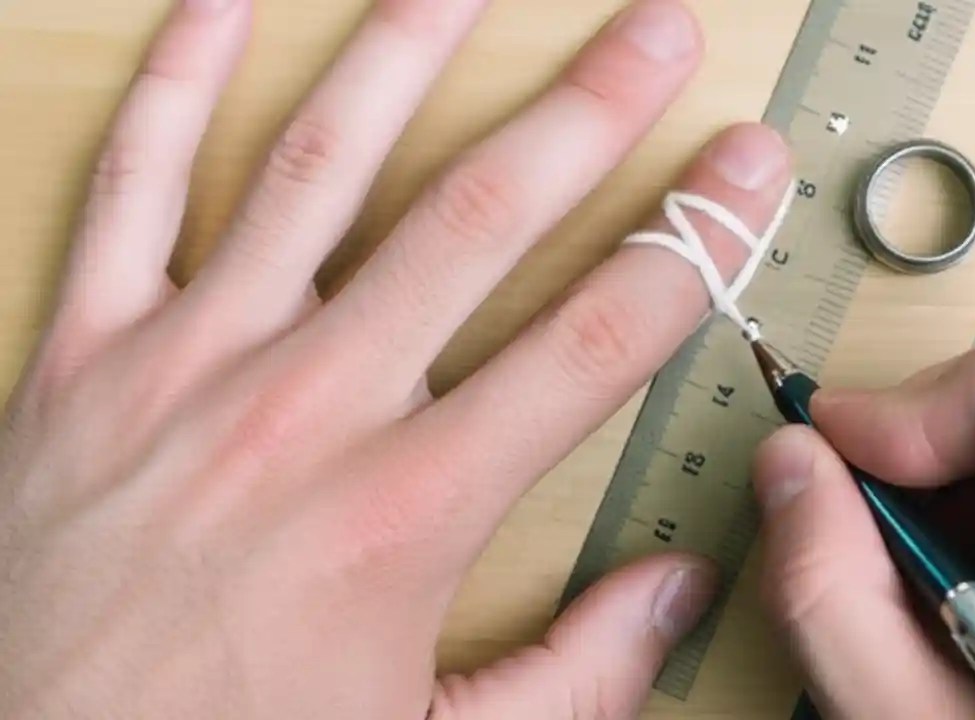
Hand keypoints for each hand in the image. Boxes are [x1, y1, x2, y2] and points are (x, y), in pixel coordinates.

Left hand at [0, 0, 793, 716]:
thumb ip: (572, 677)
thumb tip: (674, 590)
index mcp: (408, 510)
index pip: (592, 341)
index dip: (691, 245)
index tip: (744, 170)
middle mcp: (308, 410)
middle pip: (479, 219)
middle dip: (587, 111)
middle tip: (655, 27)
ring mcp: (191, 365)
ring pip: (317, 167)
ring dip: (403, 55)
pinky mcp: (89, 356)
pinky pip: (131, 187)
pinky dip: (175, 83)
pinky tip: (221, 4)